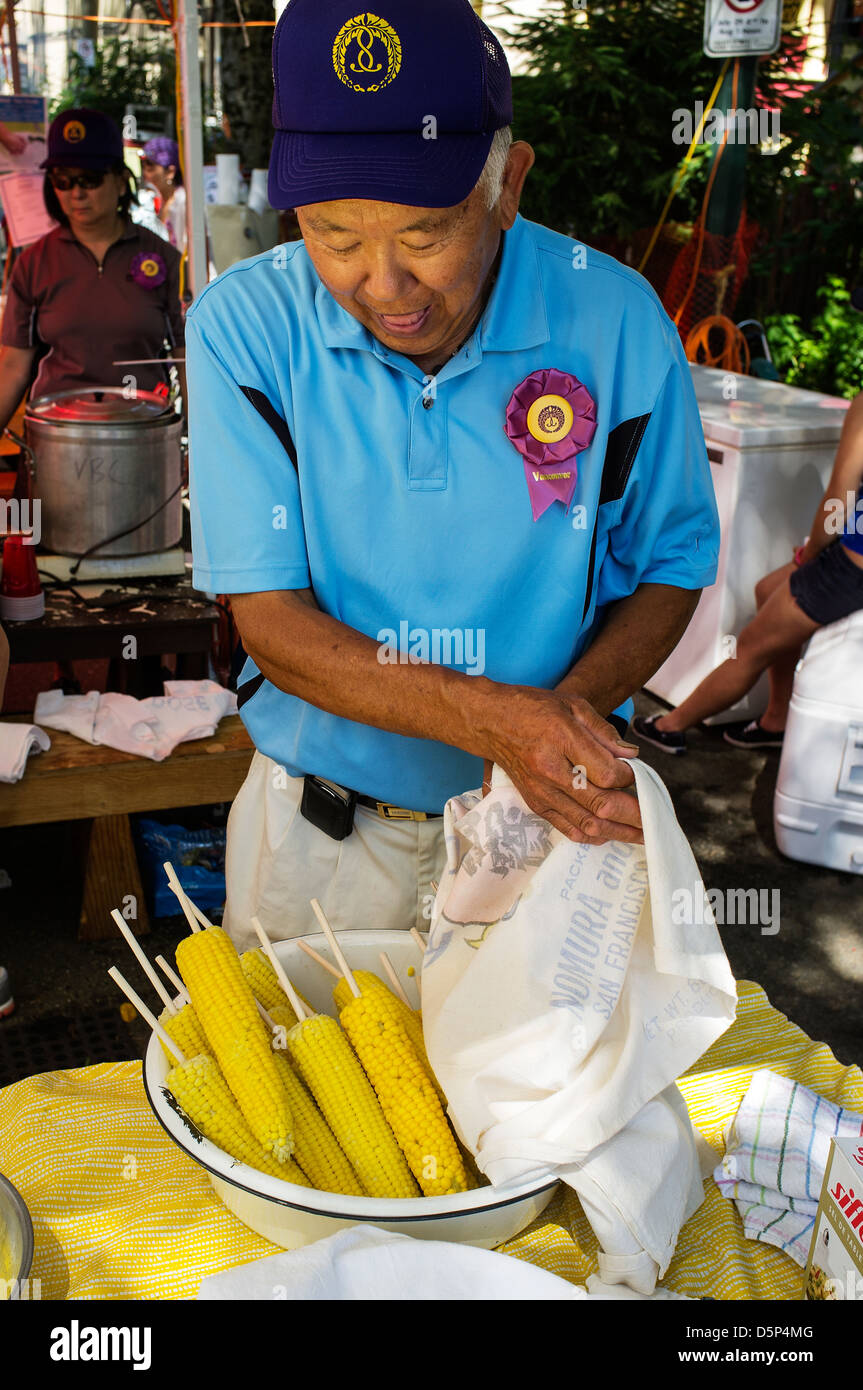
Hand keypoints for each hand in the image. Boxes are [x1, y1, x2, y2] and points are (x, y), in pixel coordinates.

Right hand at [478, 685, 641, 843]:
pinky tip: (609, 834)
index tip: (638, 775)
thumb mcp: (573, 705)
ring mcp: (541, 791)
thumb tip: (632, 757)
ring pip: (587, 823)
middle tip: (655, 820)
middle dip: (634, 815)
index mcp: (561, 739)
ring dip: (618, 832)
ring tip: (641, 835)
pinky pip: (567, 828)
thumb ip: (604, 732)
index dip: (630, 779)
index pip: (607, 773)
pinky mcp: (535, 803)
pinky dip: (592, 835)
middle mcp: (550, 770)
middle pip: (601, 803)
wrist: (490, 722)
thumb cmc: (533, 708)